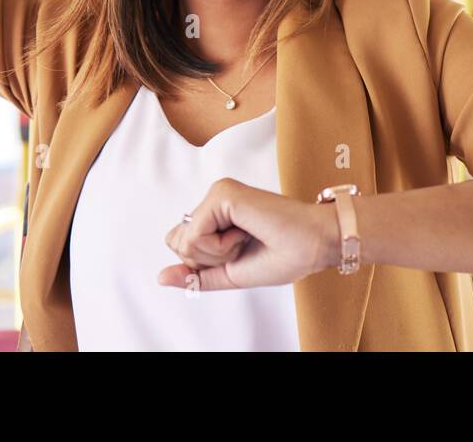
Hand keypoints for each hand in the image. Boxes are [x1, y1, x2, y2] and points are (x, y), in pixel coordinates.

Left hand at [158, 178, 338, 290]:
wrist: (312, 245)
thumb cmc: (282, 255)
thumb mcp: (229, 273)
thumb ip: (195, 275)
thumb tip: (160, 278)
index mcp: (215, 216)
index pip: (179, 245)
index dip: (204, 263)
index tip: (239, 253)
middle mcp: (213, 200)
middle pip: (177, 243)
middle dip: (207, 258)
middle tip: (243, 246)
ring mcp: (217, 193)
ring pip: (184, 241)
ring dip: (217, 253)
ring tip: (247, 238)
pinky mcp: (222, 194)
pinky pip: (196, 235)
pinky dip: (220, 247)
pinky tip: (245, 233)